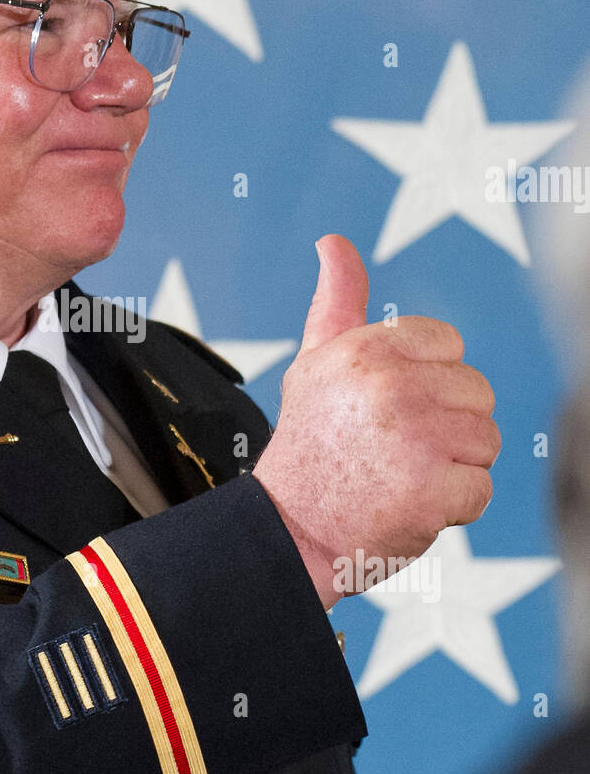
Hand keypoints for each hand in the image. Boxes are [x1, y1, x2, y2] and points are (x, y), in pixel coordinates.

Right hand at [253, 235, 499, 609]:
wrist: (288, 531)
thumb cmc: (307, 446)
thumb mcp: (313, 363)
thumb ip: (337, 301)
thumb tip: (334, 242)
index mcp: (367, 349)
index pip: (449, 345)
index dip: (426, 380)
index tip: (386, 408)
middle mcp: (393, 387)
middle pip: (475, 393)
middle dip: (445, 424)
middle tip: (394, 448)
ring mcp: (417, 440)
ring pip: (486, 441)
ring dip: (453, 465)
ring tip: (402, 475)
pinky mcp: (434, 491)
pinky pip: (480, 489)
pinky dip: (453, 506)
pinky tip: (410, 504)